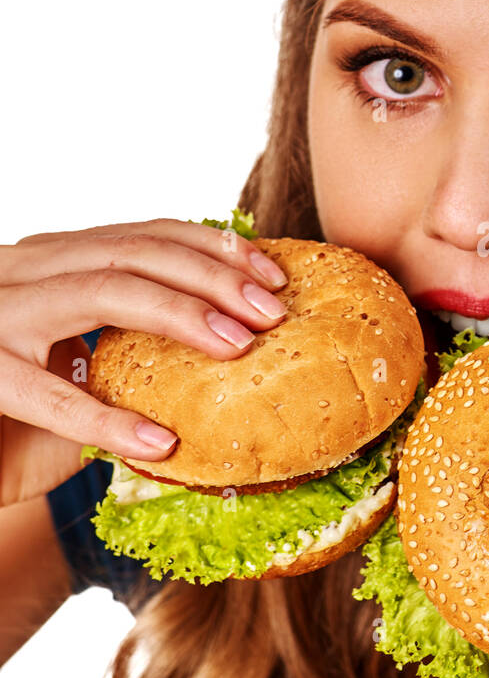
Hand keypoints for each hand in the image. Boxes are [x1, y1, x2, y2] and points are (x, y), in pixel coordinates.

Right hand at [0, 218, 288, 505]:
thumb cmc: (18, 423)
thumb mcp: (84, 372)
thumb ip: (138, 351)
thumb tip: (236, 348)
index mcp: (51, 264)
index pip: (144, 235)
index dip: (215, 249)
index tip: (275, 278)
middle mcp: (20, 273)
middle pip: (132, 252)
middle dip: (212, 276)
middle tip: (272, 312)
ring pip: (99, 292)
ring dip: (179, 315)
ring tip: (237, 349)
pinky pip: (47, 395)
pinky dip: (108, 419)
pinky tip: (162, 442)